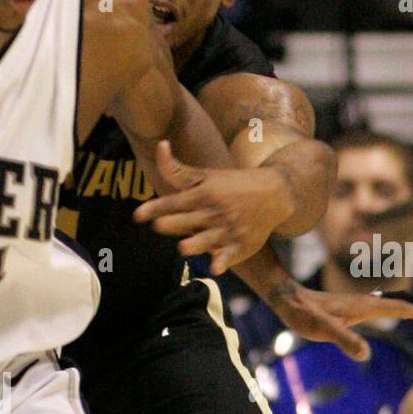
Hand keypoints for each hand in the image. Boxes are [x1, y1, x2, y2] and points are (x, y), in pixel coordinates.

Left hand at [134, 141, 294, 274]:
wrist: (275, 193)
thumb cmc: (232, 185)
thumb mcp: (206, 175)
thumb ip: (177, 170)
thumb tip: (159, 145)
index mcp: (203, 195)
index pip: (173, 203)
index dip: (154, 209)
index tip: (137, 215)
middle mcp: (214, 213)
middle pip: (187, 221)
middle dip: (172, 224)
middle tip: (158, 226)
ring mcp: (227, 230)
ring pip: (206, 240)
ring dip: (195, 243)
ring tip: (183, 247)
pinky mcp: (240, 246)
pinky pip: (229, 256)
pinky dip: (223, 261)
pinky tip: (215, 268)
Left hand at [268, 283, 412, 361]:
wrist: (287, 299)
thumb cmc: (304, 315)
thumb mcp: (323, 330)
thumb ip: (344, 340)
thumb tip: (364, 355)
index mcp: (364, 307)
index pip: (399, 309)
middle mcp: (365, 302)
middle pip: (400, 303)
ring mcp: (358, 304)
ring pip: (392, 302)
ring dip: (411, 306)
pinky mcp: (351, 307)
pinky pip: (381, 305)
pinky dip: (396, 307)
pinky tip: (394, 311)